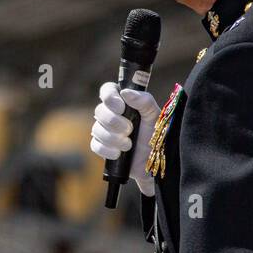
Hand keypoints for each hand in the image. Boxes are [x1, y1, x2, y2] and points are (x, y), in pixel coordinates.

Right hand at [90, 83, 159, 197]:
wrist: (155, 162)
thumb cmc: (156, 136)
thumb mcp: (155, 116)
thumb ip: (144, 101)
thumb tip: (125, 92)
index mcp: (124, 103)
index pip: (108, 90)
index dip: (109, 96)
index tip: (120, 107)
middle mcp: (111, 115)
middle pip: (99, 110)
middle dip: (114, 122)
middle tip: (129, 130)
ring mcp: (104, 131)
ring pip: (96, 129)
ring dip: (113, 138)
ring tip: (129, 145)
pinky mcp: (102, 148)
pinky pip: (96, 146)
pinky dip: (108, 150)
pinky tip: (119, 154)